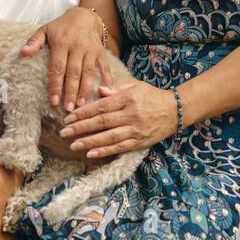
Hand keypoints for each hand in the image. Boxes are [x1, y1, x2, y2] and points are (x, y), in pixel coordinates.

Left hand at [19, 6, 110, 111]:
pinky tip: (105, 93)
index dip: (55, 85)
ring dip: (86, 90)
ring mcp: (91, 50)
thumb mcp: (45, 30)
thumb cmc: (61, 27)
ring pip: (89, 73)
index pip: (57, 67)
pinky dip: (107, 80)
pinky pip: (104, 68)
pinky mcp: (101, 53)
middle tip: (68, 108)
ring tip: (82, 105)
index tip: (54, 100)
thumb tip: (23, 52)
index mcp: (61, 43)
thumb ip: (34, 42)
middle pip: (74, 73)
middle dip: (71, 92)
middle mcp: (77, 47)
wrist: (84, 16)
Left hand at [57, 81, 176, 159]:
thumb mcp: (135, 86)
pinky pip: (120, 148)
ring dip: (90, 142)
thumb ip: (115, 88)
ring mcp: (136, 130)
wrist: (175, 110)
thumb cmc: (152, 96)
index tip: (69, 117)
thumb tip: (98, 90)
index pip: (102, 106)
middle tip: (64, 132)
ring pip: (109, 137)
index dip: (84, 112)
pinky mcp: (140, 142)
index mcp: (128, 98)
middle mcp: (132, 115)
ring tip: (73, 145)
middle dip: (81, 128)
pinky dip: (105, 151)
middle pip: (102, 122)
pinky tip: (91, 153)